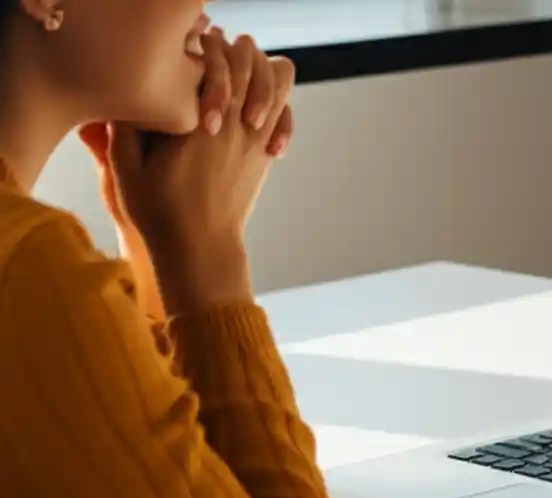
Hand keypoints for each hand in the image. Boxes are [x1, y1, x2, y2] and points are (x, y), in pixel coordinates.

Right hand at [92, 33, 295, 315]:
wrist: (200, 249)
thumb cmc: (158, 210)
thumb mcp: (125, 166)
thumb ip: (127, 122)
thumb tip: (133, 92)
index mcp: (200, 115)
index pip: (213, 54)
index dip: (197, 53)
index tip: (181, 72)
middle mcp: (237, 120)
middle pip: (248, 56)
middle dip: (229, 55)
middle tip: (206, 73)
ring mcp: (259, 135)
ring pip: (278, 77)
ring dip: (257, 73)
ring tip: (230, 89)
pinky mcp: (267, 152)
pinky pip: (285, 111)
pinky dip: (275, 105)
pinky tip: (250, 119)